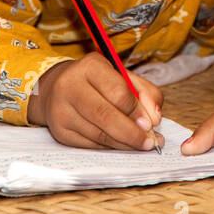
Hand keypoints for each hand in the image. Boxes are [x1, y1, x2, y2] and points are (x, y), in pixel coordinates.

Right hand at [27, 53, 163, 150]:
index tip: (151, 124)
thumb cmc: (98, 82)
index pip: (117, 92)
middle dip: (132, 133)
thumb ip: (145, 93)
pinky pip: (90, 144)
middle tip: (150, 142)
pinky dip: (110, 147)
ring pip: (98, 134)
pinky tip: (121, 145)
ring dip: (124, 144)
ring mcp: (61, 110)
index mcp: (90, 66)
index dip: (136, 111)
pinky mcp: (59, 131)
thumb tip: (155, 119)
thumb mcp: (123, 76)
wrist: (58, 88)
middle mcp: (70, 86)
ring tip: (141, 145)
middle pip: (105, 116)